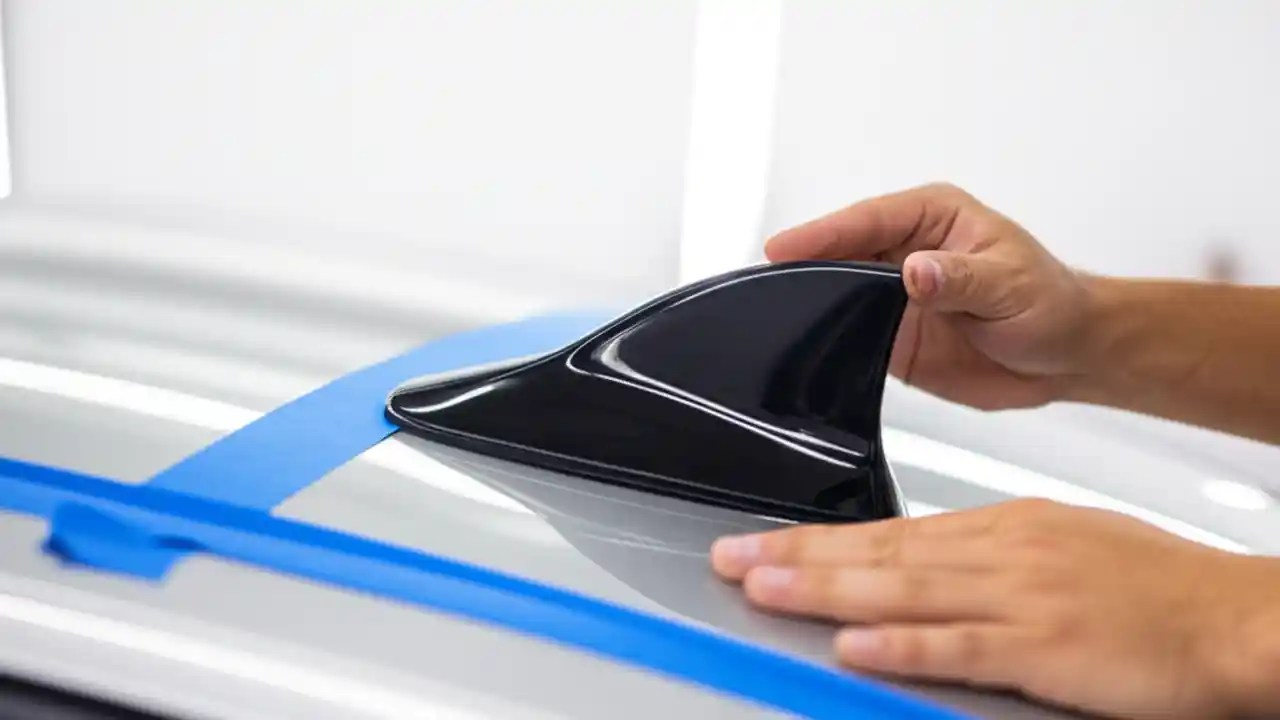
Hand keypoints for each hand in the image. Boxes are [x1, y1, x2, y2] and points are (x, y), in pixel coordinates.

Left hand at [710, 500, 1279, 718]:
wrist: (1230, 612)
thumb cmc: (1153, 582)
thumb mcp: (1059, 545)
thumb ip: (985, 558)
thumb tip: (922, 567)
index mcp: (1002, 526)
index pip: (890, 531)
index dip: (820, 540)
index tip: (765, 541)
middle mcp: (1000, 551)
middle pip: (879, 553)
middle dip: (797, 556)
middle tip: (731, 556)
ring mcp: (1019, 596)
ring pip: (902, 590)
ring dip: (825, 589)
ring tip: (762, 586)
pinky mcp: (1045, 646)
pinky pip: (960, 646)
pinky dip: (901, 644)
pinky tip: (854, 643)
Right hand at [767, 183, 1093, 409]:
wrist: (1068, 356)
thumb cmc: (1052, 302)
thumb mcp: (1010, 284)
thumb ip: (960, 279)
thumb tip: (915, 272)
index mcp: (932, 218)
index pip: (866, 220)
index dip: (823, 234)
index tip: (787, 248)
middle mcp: (906, 252)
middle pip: (840, 254)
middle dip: (805, 266)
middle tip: (772, 284)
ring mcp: (893, 297)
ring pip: (837, 296)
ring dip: (813, 306)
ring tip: (779, 317)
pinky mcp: (890, 338)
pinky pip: (848, 338)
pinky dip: (829, 345)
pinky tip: (811, 351)